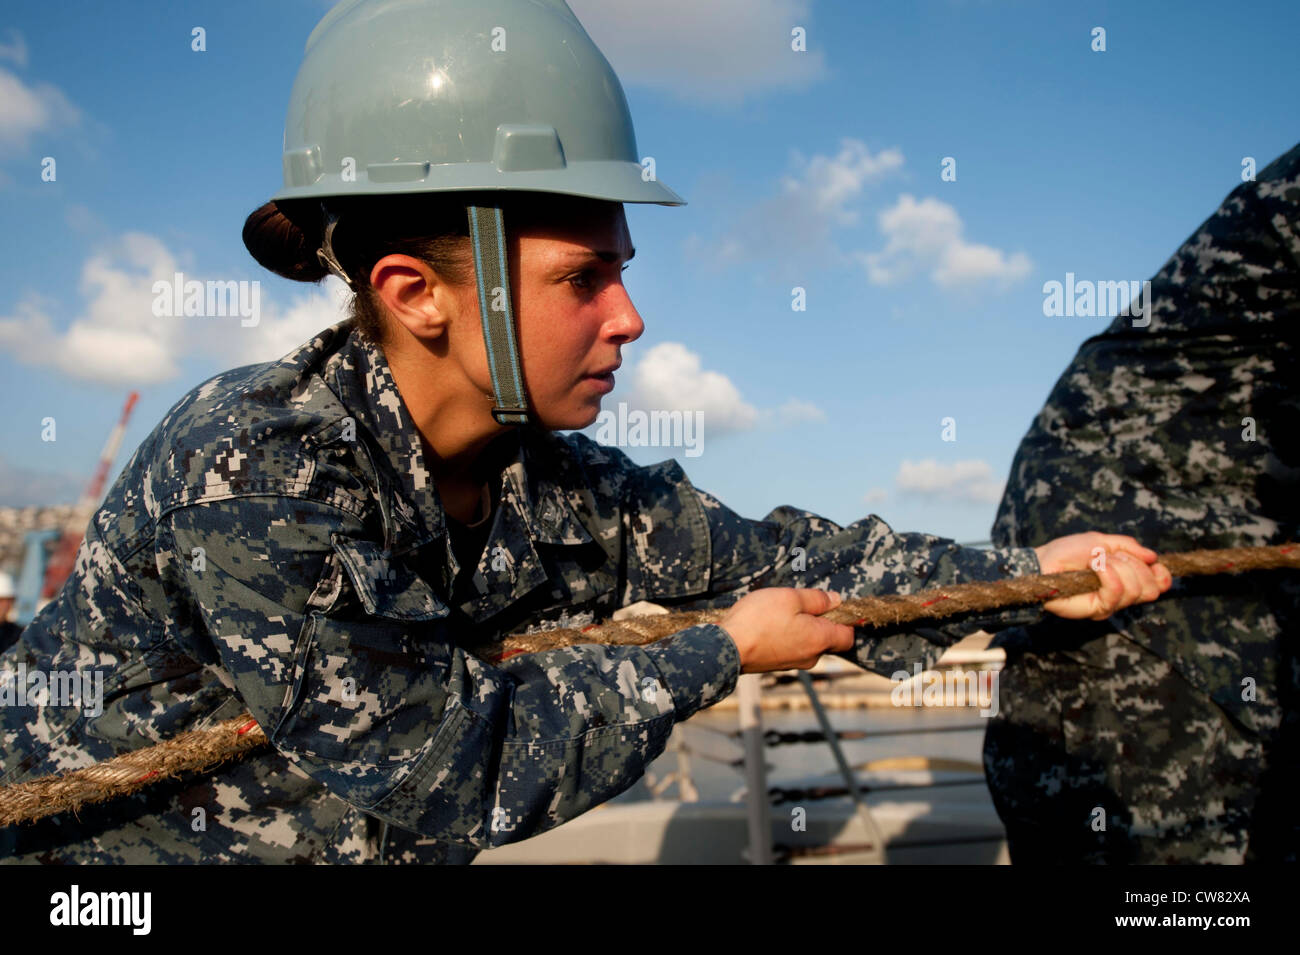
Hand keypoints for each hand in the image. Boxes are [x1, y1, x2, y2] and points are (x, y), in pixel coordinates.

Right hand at [718, 588, 854, 673]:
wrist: (726, 648)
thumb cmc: (758, 620)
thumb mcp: (790, 598)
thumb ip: (817, 599)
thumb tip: (836, 600)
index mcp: (820, 639)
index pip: (848, 637)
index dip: (845, 620)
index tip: (832, 605)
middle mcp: (810, 656)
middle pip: (826, 639)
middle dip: (818, 621)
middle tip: (797, 603)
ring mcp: (792, 663)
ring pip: (806, 643)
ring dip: (798, 628)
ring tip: (777, 613)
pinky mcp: (775, 665)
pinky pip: (789, 648)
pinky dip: (784, 637)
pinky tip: (767, 625)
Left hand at [1032, 532, 1171, 619]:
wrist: (1041, 564)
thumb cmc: (1066, 552)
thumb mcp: (1100, 542)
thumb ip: (1127, 547)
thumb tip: (1153, 556)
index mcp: (1125, 578)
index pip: (1157, 584)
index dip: (1161, 574)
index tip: (1154, 563)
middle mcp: (1120, 594)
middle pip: (1151, 588)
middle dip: (1136, 566)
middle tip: (1112, 557)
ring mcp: (1110, 604)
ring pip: (1136, 590)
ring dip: (1119, 567)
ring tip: (1098, 561)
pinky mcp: (1097, 610)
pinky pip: (1116, 593)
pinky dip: (1109, 574)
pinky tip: (1096, 567)